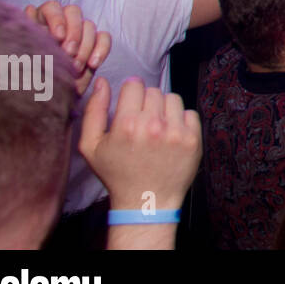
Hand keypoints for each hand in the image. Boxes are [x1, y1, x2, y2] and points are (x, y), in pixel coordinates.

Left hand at [24, 1, 110, 96]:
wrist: (44, 107)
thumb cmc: (29, 85)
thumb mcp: (25, 62)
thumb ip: (30, 41)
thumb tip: (32, 14)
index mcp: (37, 23)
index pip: (51, 7)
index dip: (56, 19)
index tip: (57, 38)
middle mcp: (59, 25)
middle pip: (73, 12)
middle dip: (74, 33)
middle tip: (69, 55)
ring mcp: (77, 35)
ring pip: (89, 25)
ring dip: (85, 45)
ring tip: (76, 67)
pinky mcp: (93, 46)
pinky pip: (104, 37)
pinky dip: (101, 49)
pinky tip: (93, 64)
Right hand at [78, 77, 200, 212]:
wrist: (146, 201)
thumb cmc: (117, 174)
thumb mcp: (91, 146)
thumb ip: (94, 111)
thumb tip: (102, 82)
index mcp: (127, 125)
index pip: (134, 84)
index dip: (130, 93)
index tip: (130, 105)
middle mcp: (153, 126)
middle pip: (153, 91)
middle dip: (146, 102)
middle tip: (142, 121)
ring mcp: (176, 132)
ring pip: (172, 98)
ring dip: (164, 109)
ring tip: (156, 128)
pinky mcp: (193, 139)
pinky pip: (190, 112)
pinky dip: (181, 120)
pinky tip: (170, 135)